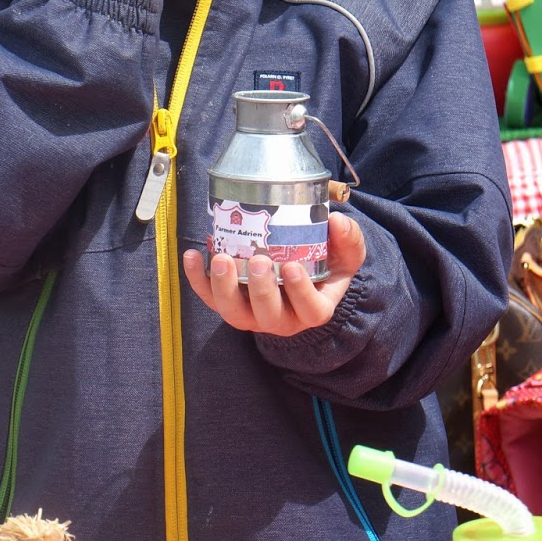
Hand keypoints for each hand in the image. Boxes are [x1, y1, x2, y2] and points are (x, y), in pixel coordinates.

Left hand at [183, 211, 365, 335]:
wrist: (302, 270)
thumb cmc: (327, 263)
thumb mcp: (346, 253)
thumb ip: (349, 239)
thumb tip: (337, 221)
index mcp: (314, 309)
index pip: (311, 310)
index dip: (301, 293)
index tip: (292, 267)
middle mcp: (282, 319)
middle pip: (269, 316)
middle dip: (261, 290)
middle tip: (257, 261)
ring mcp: (252, 315)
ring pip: (234, 313)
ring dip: (223, 288)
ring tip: (220, 259)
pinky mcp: (229, 304)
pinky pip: (209, 298)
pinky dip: (197, 280)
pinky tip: (192, 255)